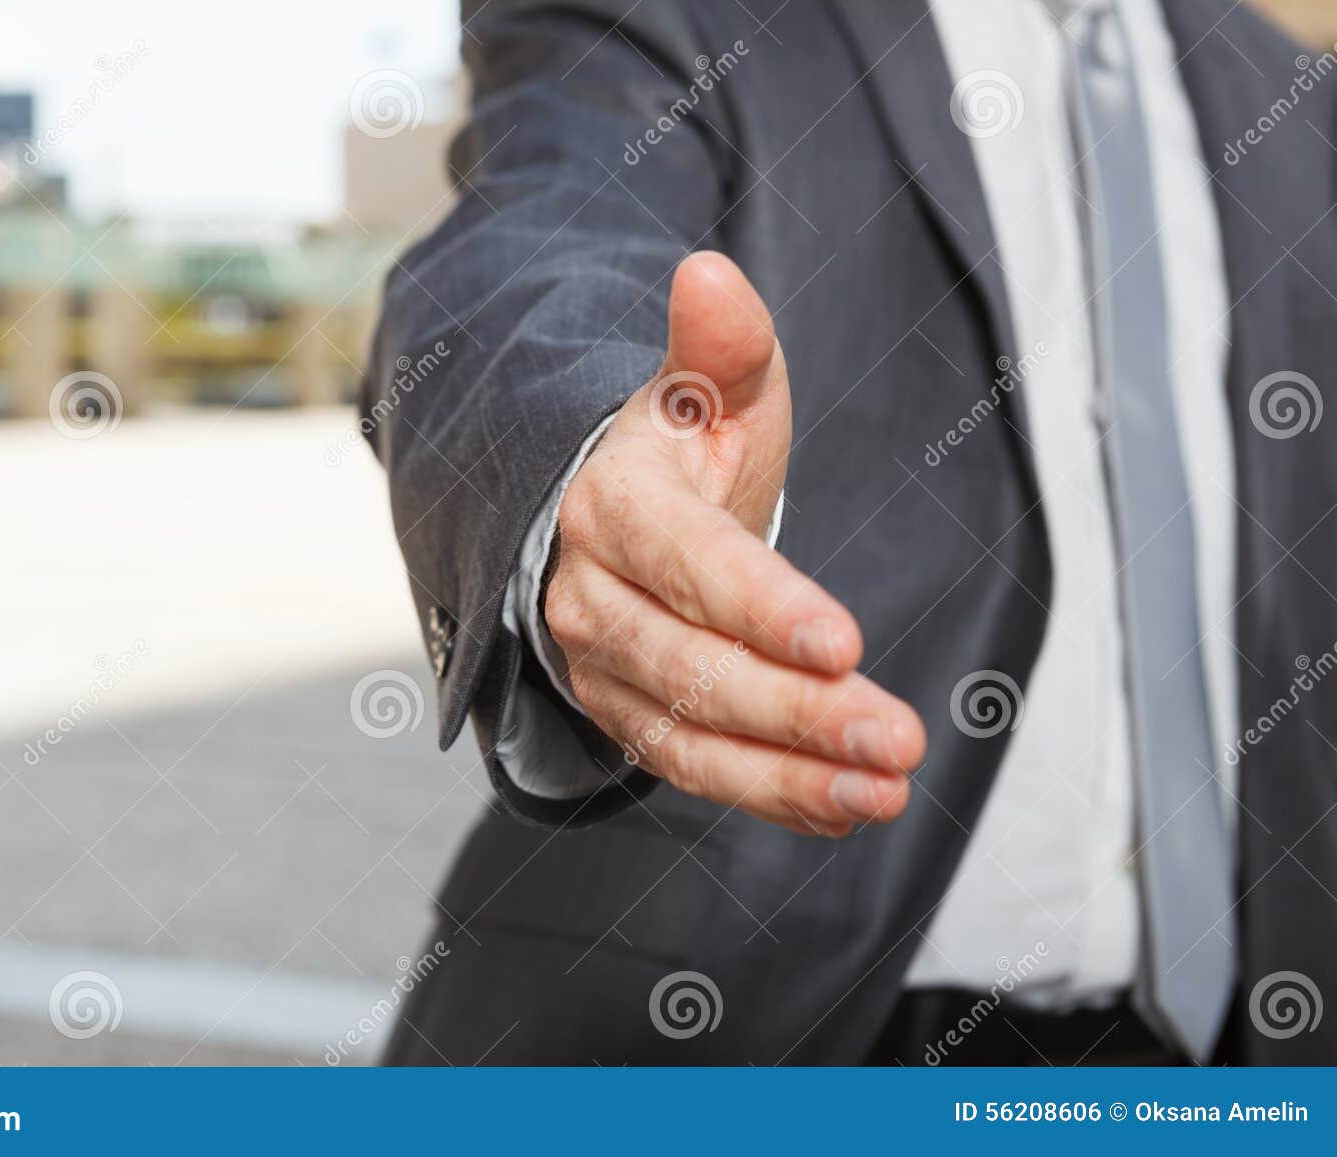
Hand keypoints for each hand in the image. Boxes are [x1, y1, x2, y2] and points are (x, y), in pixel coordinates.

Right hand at [544, 251, 925, 835]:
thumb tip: (710, 272)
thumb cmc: (682, 453)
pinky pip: (691, 770)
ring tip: (883, 794)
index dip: (759, 605)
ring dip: (788, 773)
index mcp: (612, 503)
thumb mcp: (708, 390)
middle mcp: (591, 595)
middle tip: (897, 739)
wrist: (616, 524)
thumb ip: (721, 346)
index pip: (684, 561)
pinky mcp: (627, 718)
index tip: (843, 641)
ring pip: (689, 735)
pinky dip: (769, 795)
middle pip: (689, 665)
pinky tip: (845, 809)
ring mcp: (603, 668)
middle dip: (795, 710)